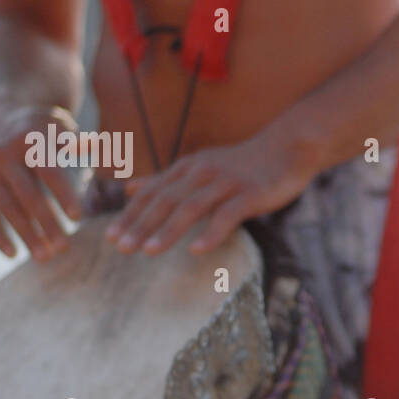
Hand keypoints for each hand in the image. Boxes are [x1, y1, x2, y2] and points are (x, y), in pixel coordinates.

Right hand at [0, 98, 81, 260]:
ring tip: (45, 258)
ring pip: (6, 208)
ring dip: (25, 235)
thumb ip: (82, 143)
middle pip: (28, 195)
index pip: (49, 172)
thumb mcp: (60, 127)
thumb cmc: (41, 130)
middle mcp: (2, 154)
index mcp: (30, 140)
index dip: (63, 194)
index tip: (79, 218)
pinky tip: (13, 254)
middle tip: (65, 248)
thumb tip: (110, 152)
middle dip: (46, 223)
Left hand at [104, 123, 315, 255]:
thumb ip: (165, 180)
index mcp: (188, 168)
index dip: (131, 215)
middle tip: (120, 248)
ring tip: (149, 251)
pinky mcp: (250, 194)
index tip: (111, 237)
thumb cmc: (243, 163)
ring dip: (168, 230)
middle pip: (166, 201)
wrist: (288, 147)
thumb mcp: (199, 167)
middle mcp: (202, 174)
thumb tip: (130, 189)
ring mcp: (227, 183)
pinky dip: (211, 232)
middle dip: (141, 225)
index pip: (153, 194)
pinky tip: (197, 250)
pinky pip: (227, 215)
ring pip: (191, 208)